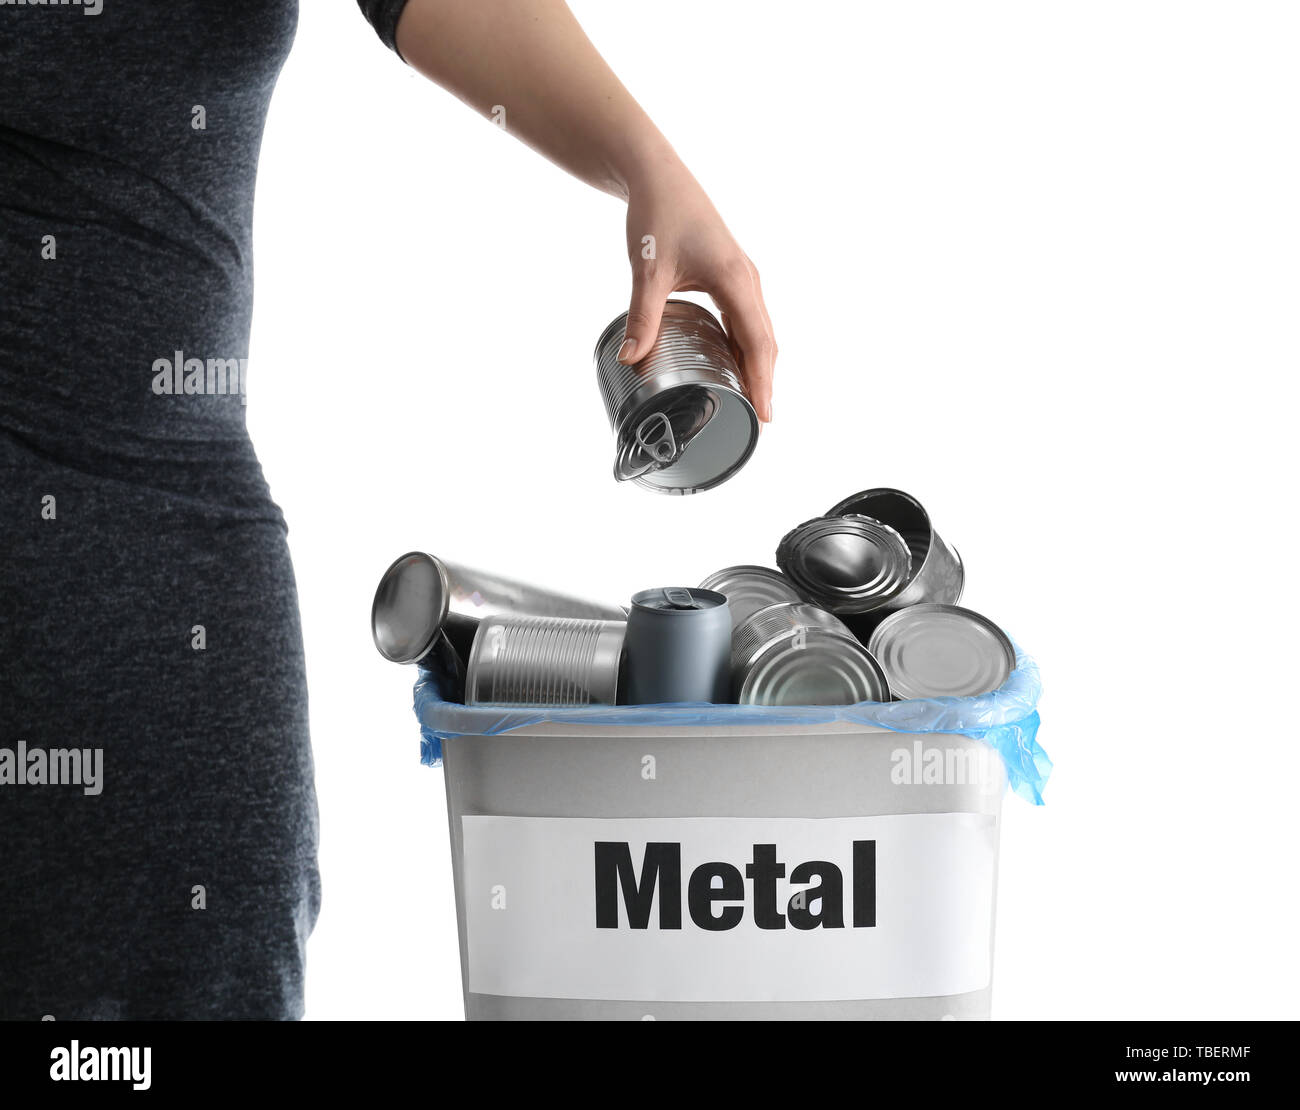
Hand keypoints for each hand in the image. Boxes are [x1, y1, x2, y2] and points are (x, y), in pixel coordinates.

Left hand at [618, 160, 775, 422]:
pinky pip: (746, 319)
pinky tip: (732, 364)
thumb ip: (643, 315)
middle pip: (765, 341)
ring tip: (750, 400)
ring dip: (756, 365)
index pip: (757, 343)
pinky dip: (745, 346)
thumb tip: (630, 359)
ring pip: (758, 331)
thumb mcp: (648, 269)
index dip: (762, 381)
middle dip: (764, 381)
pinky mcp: (730, 276)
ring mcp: (741, 278)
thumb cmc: (657, 214)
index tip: (765, 414)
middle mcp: (746, 280)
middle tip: (760, 420)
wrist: (657, 177)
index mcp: (735, 280)